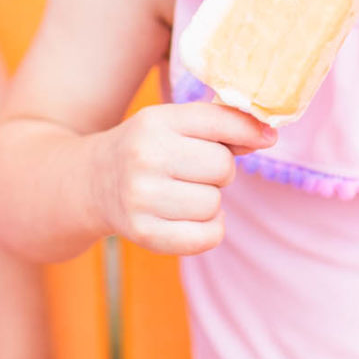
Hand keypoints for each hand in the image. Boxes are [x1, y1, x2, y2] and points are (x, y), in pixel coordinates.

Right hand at [90, 102, 273, 254]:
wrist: (92, 182)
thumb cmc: (145, 149)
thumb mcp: (171, 124)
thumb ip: (218, 124)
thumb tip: (266, 137)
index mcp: (155, 121)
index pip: (220, 122)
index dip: (250, 131)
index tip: (266, 138)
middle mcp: (145, 156)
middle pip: (223, 168)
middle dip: (218, 171)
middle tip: (193, 171)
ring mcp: (142, 197)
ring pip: (215, 205)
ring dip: (210, 202)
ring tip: (183, 193)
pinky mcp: (144, 233)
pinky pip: (208, 236)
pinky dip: (208, 229)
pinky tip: (188, 217)